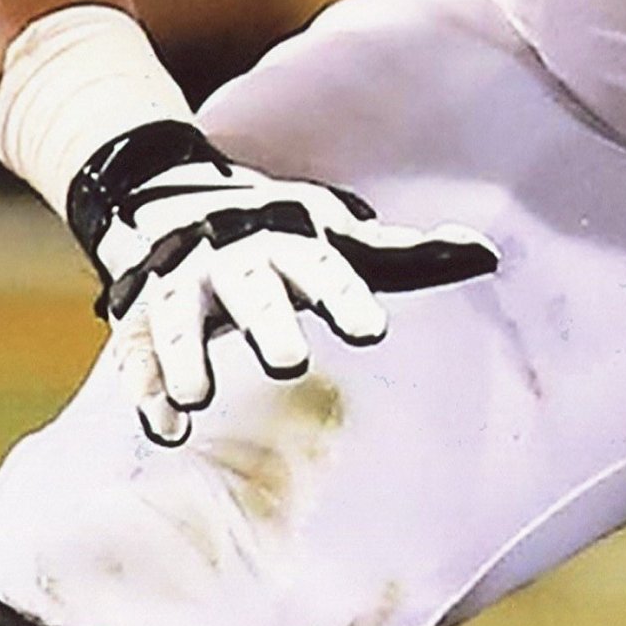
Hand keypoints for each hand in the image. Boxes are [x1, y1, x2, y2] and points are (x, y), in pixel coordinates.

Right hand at [66, 120, 499, 445]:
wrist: (174, 198)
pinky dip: (145, 385)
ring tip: (199, 398)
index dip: (347, 296)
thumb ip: (407, 255)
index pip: (324, 268)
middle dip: (266, 322)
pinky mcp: (141, 315)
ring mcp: (181, 285)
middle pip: (252, 289)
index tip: (374, 331)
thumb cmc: (283, 235)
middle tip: (288, 363)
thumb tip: (489, 254)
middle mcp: (235, 259)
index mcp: (292, 241)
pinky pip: (136, 350)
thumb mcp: (340, 240)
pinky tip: (164, 427)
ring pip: (179, 318)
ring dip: (186, 356)